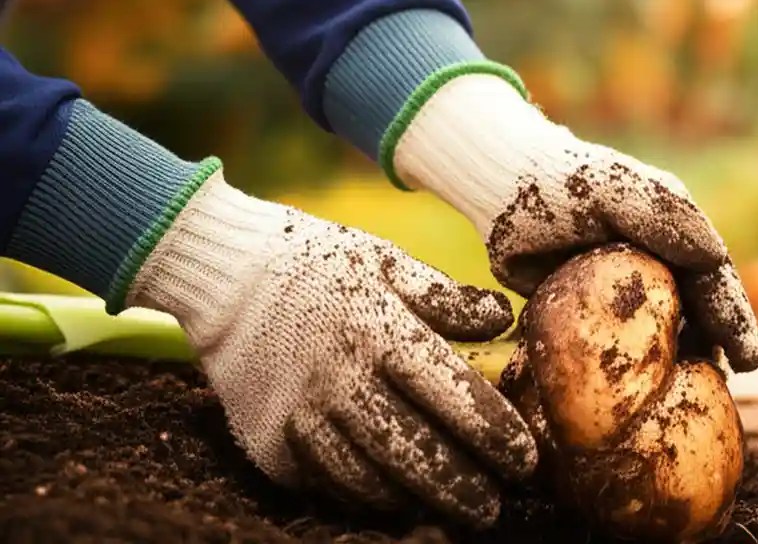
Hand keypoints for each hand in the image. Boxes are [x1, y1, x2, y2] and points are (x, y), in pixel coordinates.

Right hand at [124, 171, 536, 526]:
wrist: (221, 274)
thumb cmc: (316, 261)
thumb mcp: (385, 259)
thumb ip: (446, 296)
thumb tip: (503, 320)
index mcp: (380, 331)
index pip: (453, 398)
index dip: (495, 436)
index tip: (525, 460)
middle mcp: (340, 381)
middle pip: (416, 454)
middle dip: (464, 488)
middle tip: (495, 507)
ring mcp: (300, 419)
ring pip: (372, 481)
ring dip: (418, 501)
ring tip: (454, 510)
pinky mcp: (269, 444)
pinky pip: (327, 483)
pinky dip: (365, 496)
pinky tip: (394, 498)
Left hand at [392, 74, 757, 372]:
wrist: (498, 190)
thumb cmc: (559, 182)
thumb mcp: (614, 191)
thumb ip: (665, 218)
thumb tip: (716, 257)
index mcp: (671, 224)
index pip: (712, 277)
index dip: (733, 317)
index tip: (750, 357)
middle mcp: (656, 253)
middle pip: (696, 305)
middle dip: (718, 342)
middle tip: (733, 382)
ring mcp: (624, 280)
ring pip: (664, 325)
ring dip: (683, 356)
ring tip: (698, 393)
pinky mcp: (590, 303)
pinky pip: (620, 339)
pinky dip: (636, 364)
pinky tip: (643, 391)